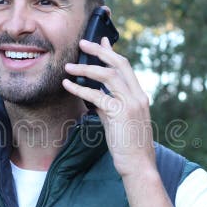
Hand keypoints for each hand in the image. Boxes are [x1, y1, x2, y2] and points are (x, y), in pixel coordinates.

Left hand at [63, 37, 155, 177]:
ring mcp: (130, 104)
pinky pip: (97, 96)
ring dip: (86, 68)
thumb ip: (108, 106)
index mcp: (139, 96)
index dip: (111, 52)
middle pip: (119, 64)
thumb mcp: (119, 121)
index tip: (101, 40)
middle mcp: (137, 96)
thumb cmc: (128, 146)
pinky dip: (80, 88)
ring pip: (108, 75)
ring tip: (68, 66)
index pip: (125, 67)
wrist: (139, 166)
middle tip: (82, 43)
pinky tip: (68, 85)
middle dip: (100, 51)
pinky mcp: (119, 114)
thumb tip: (93, 96)